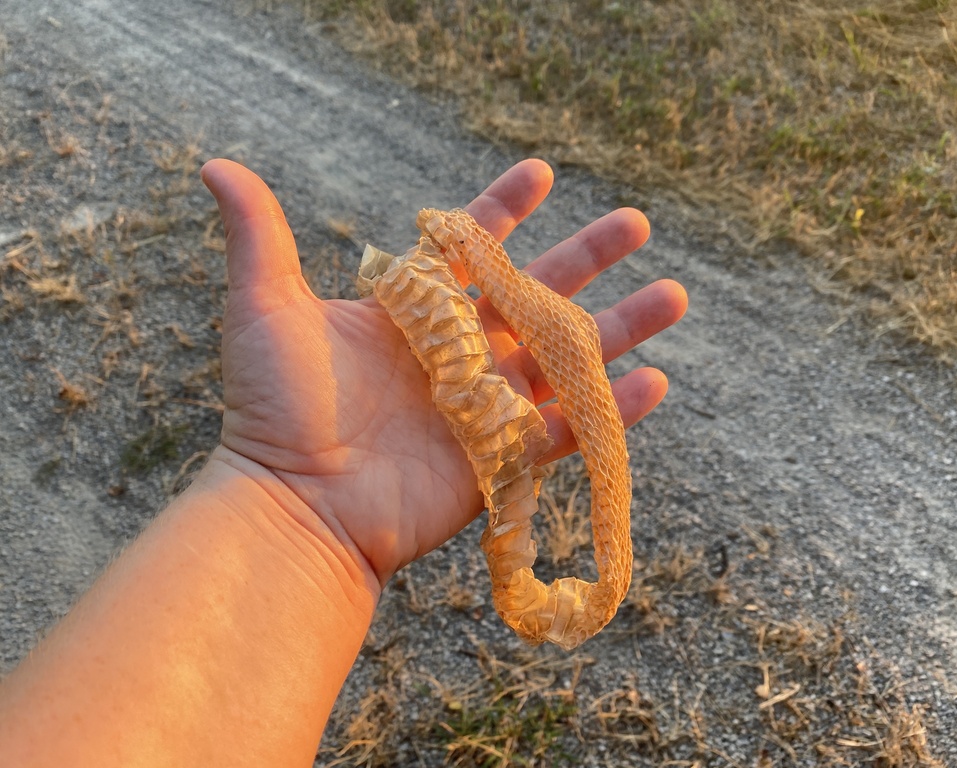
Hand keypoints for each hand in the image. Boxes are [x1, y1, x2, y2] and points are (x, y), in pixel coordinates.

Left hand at [201, 158, 687, 586]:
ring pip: (565, 358)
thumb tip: (215, 164)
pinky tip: (655, 382)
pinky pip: (567, 431)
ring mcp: (484, 408)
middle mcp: (456, 354)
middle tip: (637, 223)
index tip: (542, 173)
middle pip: (536, 294)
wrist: (295, 506)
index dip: (506, 210)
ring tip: (674, 296)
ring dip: (621, 329)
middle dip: (588, 257)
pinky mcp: (502, 461)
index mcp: (413, 312)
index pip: (470, 248)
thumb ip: (258, 237)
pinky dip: (611, 411)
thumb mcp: (265, 310)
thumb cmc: (276, 409)